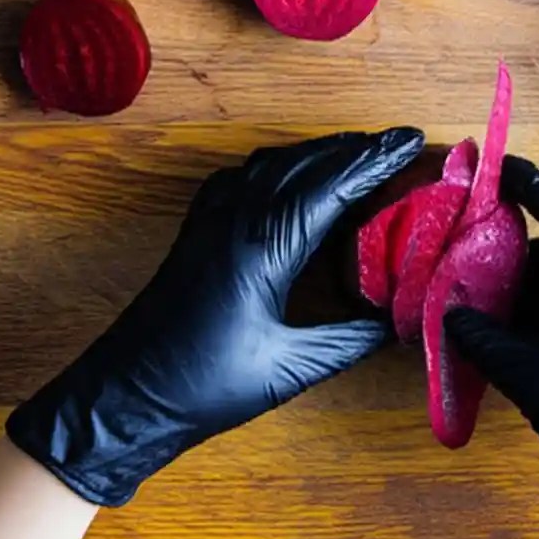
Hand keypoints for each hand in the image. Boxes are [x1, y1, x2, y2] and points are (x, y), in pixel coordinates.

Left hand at [6, 128, 424, 506]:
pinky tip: (296, 174)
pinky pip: (244, 176)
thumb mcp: (291, 369)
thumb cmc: (205, 386)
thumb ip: (351, 340)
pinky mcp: (197, 230)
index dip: (375, 162)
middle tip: (400, 142)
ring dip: (319, 152)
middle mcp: (235, 220)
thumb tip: (404, 320)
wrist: (126, 396)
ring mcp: (211, 220)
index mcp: (262, 248)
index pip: (331, 186)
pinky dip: (281, 165)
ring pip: (273, 164)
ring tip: (361, 152)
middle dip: (356, 148)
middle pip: (305, 163)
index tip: (413, 141)